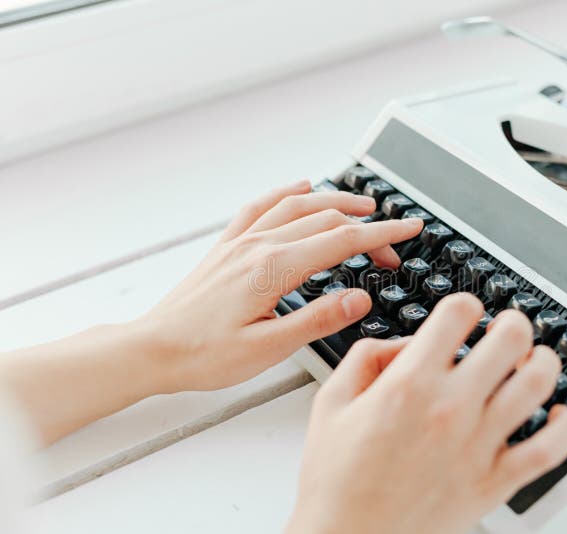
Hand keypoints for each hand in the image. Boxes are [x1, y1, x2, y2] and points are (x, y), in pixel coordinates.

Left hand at [2, 181, 422, 443]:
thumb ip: (318, 320)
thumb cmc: (205, 355)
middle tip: (393, 246)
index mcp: (273, 269)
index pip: (342, 241)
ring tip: (363, 205)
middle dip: (367, 227)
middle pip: (326, 221)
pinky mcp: (227, 246)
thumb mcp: (268, 349)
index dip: (382, 235)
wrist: (153, 349)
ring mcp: (241, 241)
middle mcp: (259, 246)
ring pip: (297, 205)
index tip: (409, 229)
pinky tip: (300, 187)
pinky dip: (286, 192)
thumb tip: (360, 299)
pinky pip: (260, 205)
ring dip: (334, 200)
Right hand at [287, 294, 566, 533]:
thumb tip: (403, 344)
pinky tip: (557, 416)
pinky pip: (551, 449)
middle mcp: (450, 407)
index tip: (465, 313)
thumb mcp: (331, 402)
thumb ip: (366, 357)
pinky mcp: (494, 481)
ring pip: (537, 383)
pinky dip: (566, 427)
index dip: (465, 304)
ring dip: (542, 362)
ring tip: (533, 362)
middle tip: (507, 331)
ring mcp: (478, 444)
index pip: (459, 313)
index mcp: (410, 383)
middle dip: (512, 324)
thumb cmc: (336, 481)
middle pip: (510, 337)